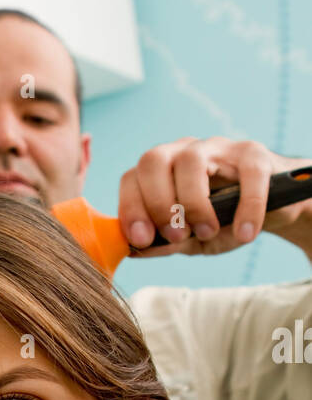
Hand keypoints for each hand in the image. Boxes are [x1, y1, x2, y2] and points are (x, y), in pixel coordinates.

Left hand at [117, 137, 311, 258]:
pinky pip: (247, 173)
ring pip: (192, 161)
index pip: (132, 178)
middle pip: (153, 160)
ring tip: (209, 232)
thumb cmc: (222, 223)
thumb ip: (164, 244)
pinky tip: (245, 233)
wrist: (268, 211)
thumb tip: (134, 251)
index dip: (131, 208)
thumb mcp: (191, 240)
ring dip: (194, 204)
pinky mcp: (253, 153)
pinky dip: (246, 206)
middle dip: (158, 203)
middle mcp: (183, 152)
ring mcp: (217, 148)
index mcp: (160, 172)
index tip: (141, 239)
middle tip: (177, 235)